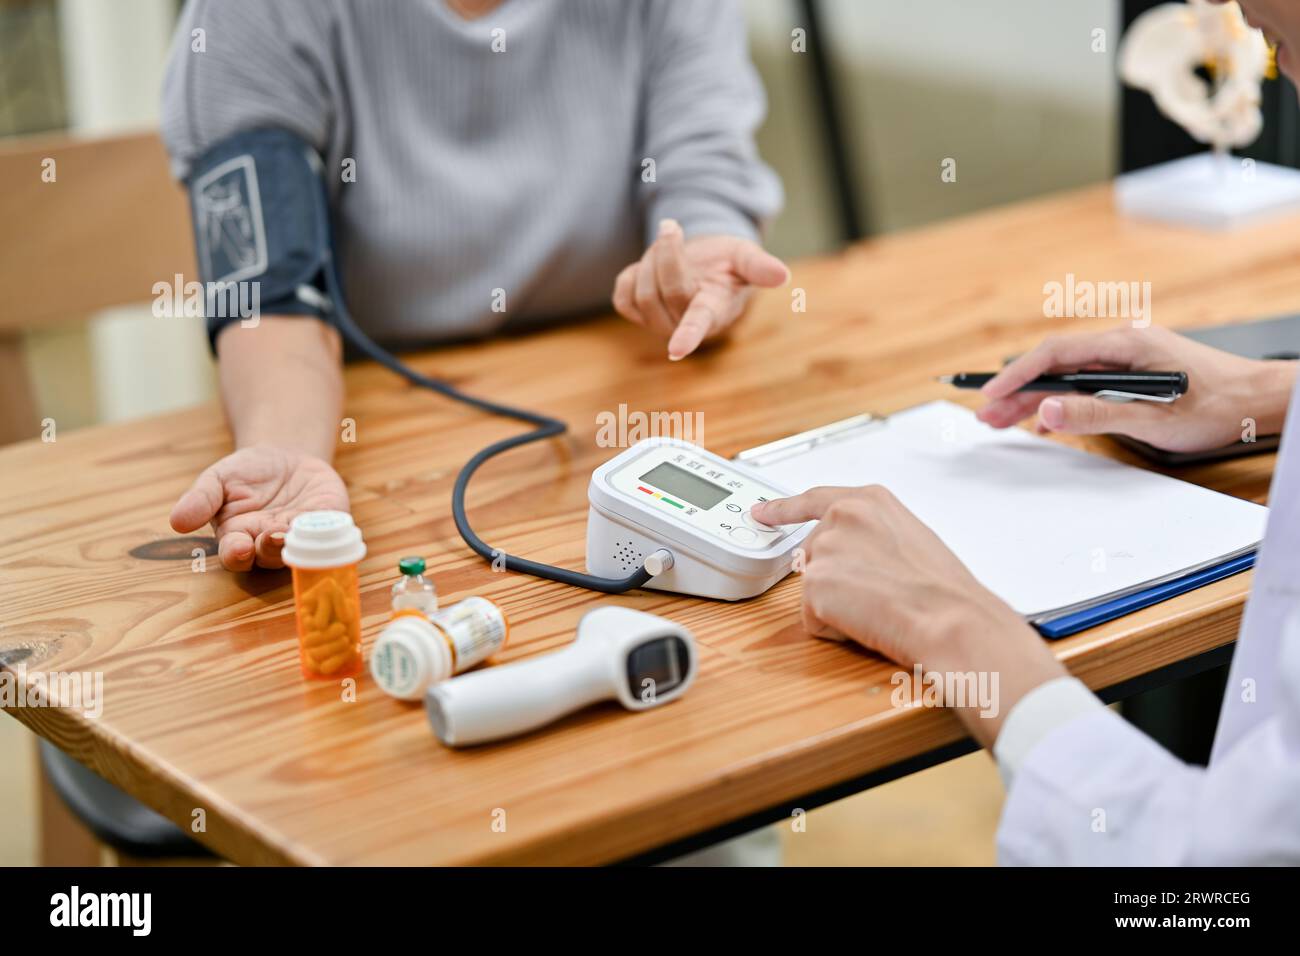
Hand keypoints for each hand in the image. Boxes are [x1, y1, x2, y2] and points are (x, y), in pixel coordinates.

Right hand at [169, 445, 349, 570]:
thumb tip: (176, 521)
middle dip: (271, 549)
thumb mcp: (218, 479)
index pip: (236, 556)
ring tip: (295, 530)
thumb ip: (200, 499)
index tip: (238, 546)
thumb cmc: (245, 473)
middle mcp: (270, 543)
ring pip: (302, 549)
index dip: (237, 555)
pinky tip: (327, 521)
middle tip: (272, 536)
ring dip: (300, 543)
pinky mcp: (329, 521)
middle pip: (270, 557)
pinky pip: (331, 532)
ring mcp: (301, 535)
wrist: (285, 456)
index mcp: (239, 537)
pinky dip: (330, 530)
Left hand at [612, 218, 788, 359]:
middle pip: (661, 291)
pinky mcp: (635, 314)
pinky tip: (650, 269)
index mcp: (713, 311)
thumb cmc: (727, 263)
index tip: (677, 350)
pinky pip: (622, 293)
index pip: (699, 324)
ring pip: (640, 291)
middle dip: (664, 252)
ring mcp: (657, 323)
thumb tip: (783, 274)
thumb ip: (760, 267)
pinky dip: (633, 273)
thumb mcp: (746, 257)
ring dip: (650, 259)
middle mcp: (683, 324)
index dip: (688, 336)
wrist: (702, 266)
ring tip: (667, 250)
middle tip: (672, 227)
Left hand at [752, 485, 1064, 744]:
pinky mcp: (814, 583)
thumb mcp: (910, 539)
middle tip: (880, 595)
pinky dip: (835, 629)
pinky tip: (867, 622)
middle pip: (814, 558)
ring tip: (879, 607)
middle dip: (836, 583)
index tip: (761, 512)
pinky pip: (814, 619)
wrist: (949, 617)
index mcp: (868, 501)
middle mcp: (840, 517)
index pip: (813, 501)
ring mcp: (824, 548)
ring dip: (838, 606)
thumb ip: (873, 535)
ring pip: (815, 591)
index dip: (783, 509)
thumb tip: (858, 556)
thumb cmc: (943, 589)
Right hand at [977, 326, 1295, 451]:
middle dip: (1018, 390)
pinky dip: (1060, 399)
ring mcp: (1127, 358)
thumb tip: (1048, 410)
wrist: (1257, 401)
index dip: (1018, 375)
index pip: (1056, 354)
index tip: (991, 395)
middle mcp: (1123, 344)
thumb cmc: (1218, 406)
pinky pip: (1085, 381)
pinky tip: (1043, 416)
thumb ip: (1096, 413)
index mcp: (1126, 344)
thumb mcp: (1153, 418)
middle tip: (986, 414)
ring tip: (1002, 419)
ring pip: (1067, 374)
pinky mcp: (1132, 372)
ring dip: (1035, 396)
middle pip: (1055, 364)